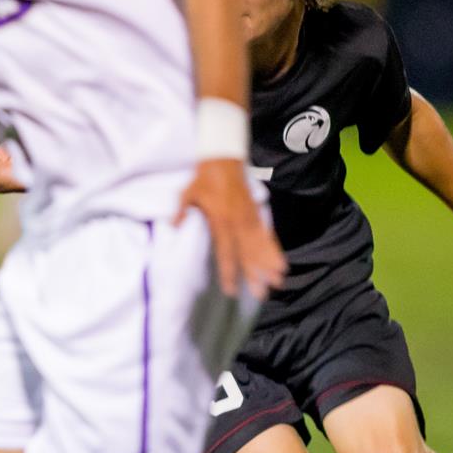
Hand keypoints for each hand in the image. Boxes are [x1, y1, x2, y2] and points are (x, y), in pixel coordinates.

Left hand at [176, 158, 286, 298]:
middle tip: (262, 295)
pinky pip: (266, 234)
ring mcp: (250, 218)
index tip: (231, 290)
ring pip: (261, 246)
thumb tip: (172, 225)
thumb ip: (181, 210)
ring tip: (278, 282)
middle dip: (254, 275)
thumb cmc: (203, 177)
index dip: (229, 272)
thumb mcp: (188, 192)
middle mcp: (238, 222)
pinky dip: (273, 248)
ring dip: (269, 265)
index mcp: (221, 221)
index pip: (225, 253)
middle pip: (247, 254)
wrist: (224, 157)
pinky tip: (280, 261)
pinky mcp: (256, 212)